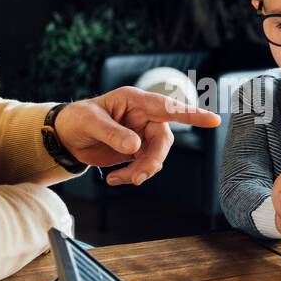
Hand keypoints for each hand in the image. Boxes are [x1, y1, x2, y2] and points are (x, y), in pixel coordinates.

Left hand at [53, 87, 220, 185]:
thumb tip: (135, 147)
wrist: (67, 137)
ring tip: (117, 179)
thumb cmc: (77, 120)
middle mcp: (143, 116)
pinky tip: (113, 179)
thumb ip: (113, 134)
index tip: (213, 120)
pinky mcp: (137, 151)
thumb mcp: (90, 123)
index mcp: (136, 101)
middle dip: (152, 161)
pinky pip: (145, 166)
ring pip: (157, 156)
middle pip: (163, 140)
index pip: (168, 107)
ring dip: (141, 171)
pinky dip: (132, 176)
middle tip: (136, 178)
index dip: (192, 114)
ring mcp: (142, 134)